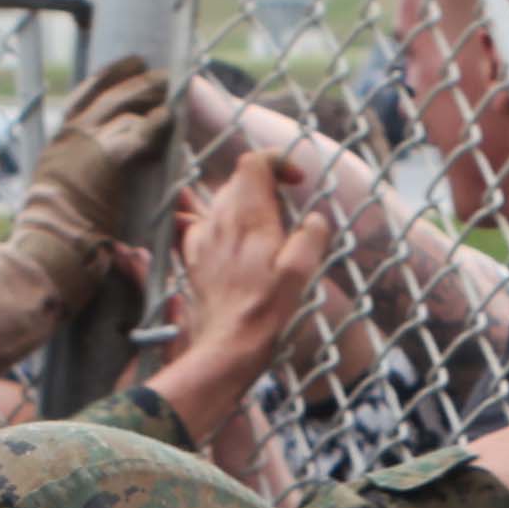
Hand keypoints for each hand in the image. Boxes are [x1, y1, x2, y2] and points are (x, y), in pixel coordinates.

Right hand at [0, 57, 173, 360]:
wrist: (44, 256)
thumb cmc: (52, 243)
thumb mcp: (59, 201)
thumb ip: (75, 181)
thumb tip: (90, 180)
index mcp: (56, 148)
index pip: (80, 101)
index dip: (102, 82)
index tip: (121, 67)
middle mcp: (66, 139)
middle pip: (100, 94)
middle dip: (127, 77)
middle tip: (149, 66)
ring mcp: (82, 146)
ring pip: (119, 105)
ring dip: (145, 93)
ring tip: (167, 84)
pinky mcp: (103, 160)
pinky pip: (135, 133)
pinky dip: (153, 124)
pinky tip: (166, 118)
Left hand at [151, 144, 334, 432]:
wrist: (226, 346)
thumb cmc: (265, 312)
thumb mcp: (301, 273)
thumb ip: (311, 236)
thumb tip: (315, 219)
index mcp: (249, 216)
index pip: (253, 162)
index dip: (277, 161)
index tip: (296, 181)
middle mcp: (220, 220)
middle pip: (237, 180)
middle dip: (264, 185)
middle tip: (286, 209)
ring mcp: (202, 238)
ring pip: (219, 201)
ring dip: (243, 205)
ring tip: (265, 229)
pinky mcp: (193, 258)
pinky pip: (202, 224)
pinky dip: (220, 224)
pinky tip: (233, 244)